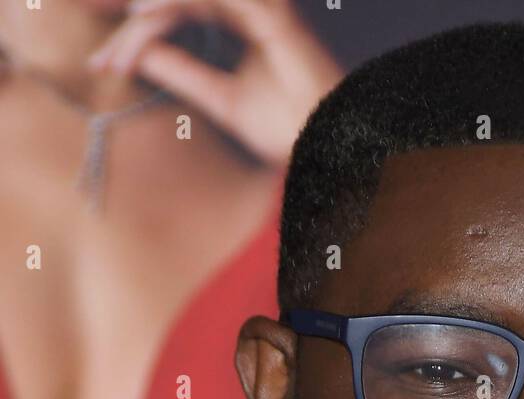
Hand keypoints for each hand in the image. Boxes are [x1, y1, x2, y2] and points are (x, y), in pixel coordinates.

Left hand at [88, 0, 343, 166]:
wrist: (331, 147)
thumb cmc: (291, 130)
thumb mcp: (223, 102)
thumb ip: (184, 73)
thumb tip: (139, 55)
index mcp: (235, 26)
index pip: (174, 12)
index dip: (132, 29)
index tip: (101, 59)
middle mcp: (244, 10)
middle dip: (127, 2)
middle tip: (80, 6)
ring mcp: (257, 9)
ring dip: (147, 9)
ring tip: (118, 26)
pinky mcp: (269, 14)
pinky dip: (174, 2)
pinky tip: (143, 13)